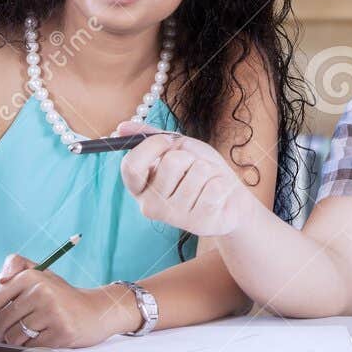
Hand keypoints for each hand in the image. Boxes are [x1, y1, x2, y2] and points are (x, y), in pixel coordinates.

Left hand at [0, 253, 140, 348]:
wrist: (96, 310)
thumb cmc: (61, 295)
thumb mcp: (40, 273)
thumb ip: (16, 264)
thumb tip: (0, 279)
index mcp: (31, 276)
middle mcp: (41, 291)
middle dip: (2, 332)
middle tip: (13, 331)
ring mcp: (52, 312)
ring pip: (13, 337)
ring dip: (17, 341)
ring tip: (30, 333)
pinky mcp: (61, 332)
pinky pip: (30, 347)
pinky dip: (33, 346)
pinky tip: (44, 337)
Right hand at [118, 121, 243, 237]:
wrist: (229, 197)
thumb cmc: (199, 170)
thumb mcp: (176, 148)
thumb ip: (151, 137)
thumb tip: (122, 128)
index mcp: (139, 187)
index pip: (131, 165)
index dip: (153, 145)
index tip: (170, 142)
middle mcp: (149, 206)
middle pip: (171, 162)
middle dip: (190, 156)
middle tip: (193, 168)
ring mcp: (173, 217)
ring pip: (198, 172)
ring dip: (208, 170)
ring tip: (207, 182)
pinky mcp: (198, 224)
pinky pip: (214, 187)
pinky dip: (221, 183)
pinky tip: (217, 195)